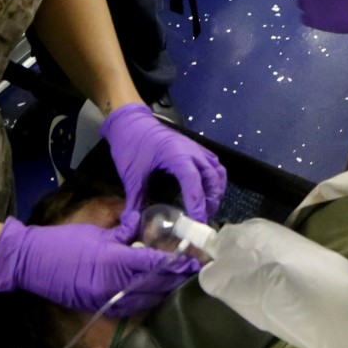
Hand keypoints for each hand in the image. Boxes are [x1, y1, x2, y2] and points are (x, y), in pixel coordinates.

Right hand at [0, 219, 197, 315]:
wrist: (32, 262)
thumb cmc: (63, 241)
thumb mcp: (96, 231)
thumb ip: (122, 231)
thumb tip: (140, 224)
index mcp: (113, 261)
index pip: (151, 263)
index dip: (174, 262)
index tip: (193, 258)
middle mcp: (112, 284)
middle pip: (153, 285)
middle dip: (174, 278)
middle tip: (193, 270)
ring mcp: (105, 299)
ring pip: (144, 300)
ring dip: (162, 292)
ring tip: (178, 281)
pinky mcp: (98, 307)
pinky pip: (129, 309)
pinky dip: (145, 301)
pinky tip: (155, 293)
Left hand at [102, 104, 226, 229]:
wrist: (130, 122)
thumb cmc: (131, 145)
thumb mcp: (130, 175)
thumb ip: (134, 202)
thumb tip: (131, 226)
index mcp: (175, 154)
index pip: (193, 180)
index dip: (197, 202)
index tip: (197, 221)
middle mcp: (191, 150)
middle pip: (211, 177)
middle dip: (210, 200)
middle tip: (202, 219)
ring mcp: (195, 148)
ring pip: (217, 171)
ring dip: (216, 190)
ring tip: (208, 208)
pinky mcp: (195, 148)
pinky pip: (214, 164)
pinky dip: (216, 179)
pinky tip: (209, 191)